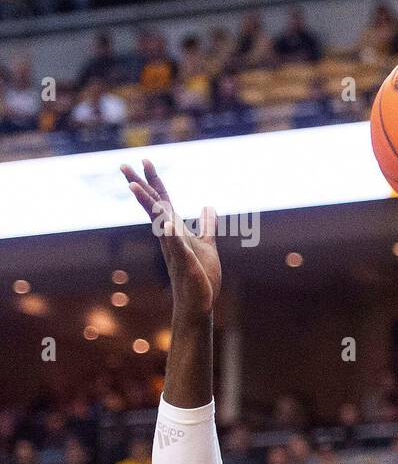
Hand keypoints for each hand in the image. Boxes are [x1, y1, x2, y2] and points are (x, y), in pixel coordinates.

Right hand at [121, 159, 221, 319]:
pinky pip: (176, 245)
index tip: (146, 160)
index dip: (155, 181)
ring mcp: (174, 249)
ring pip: (159, 223)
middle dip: (140, 186)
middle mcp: (170, 237)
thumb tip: (207, 206)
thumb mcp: (206, 244)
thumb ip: (206, 225)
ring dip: (148, 205)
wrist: (198, 302)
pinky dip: (171, 233)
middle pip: (154, 207)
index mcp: (174, 230)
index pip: (163, 201)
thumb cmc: (200, 275)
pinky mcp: (185, 262)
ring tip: (134, 187)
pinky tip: (167, 222)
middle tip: (123, 165)